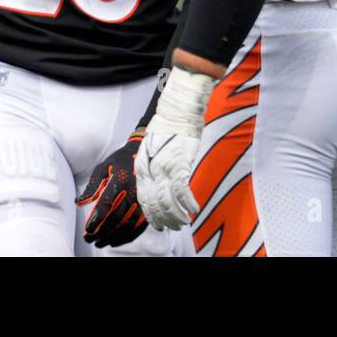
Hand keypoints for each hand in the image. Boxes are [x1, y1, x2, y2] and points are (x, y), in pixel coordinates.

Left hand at [76, 133, 148, 247]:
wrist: (142, 154)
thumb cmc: (119, 161)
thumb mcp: (103, 167)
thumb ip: (92, 186)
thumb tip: (79, 202)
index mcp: (120, 180)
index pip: (107, 204)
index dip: (96, 219)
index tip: (87, 230)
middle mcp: (132, 191)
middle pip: (116, 218)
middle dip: (101, 232)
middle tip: (90, 239)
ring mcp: (142, 200)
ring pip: (127, 225)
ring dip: (112, 237)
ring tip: (100, 243)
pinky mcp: (147, 206)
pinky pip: (138, 226)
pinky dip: (127, 237)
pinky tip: (116, 241)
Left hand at [134, 67, 215, 231]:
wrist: (178, 109)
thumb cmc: (167, 127)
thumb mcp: (152, 148)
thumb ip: (152, 167)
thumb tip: (158, 185)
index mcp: (142, 166)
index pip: (144, 199)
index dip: (151, 215)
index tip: (159, 225)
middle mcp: (151, 169)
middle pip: (155, 204)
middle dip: (164, 220)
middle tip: (173, 227)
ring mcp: (165, 167)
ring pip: (168, 201)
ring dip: (177, 215)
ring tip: (184, 221)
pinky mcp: (180, 163)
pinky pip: (182, 191)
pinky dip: (188, 203)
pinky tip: (194, 209)